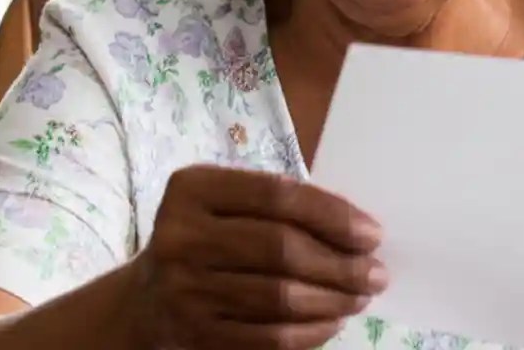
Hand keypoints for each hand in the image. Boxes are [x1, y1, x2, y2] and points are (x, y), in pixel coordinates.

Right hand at [129, 165, 386, 348]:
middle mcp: (182, 237)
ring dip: (334, 299)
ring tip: (360, 296)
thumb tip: (358, 231)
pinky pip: (269, 338)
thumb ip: (282, 206)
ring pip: (280, 297)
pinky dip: (312, 332)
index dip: (333, 214)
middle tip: (377, 273)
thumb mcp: (228, 205)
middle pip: (282, 248)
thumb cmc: (209, 239)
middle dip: (342, 264)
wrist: (147, 301)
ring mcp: (185, 290)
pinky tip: (332, 322)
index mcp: (193, 189)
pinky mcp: (196, 335)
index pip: (278, 195)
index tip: (373, 234)